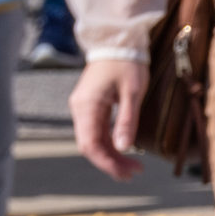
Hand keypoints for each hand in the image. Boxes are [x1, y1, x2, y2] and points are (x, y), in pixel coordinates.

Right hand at [70, 60, 147, 180]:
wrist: (117, 42)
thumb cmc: (127, 64)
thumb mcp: (133, 93)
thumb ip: (126, 121)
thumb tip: (123, 148)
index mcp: (87, 106)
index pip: (90, 144)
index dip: (107, 163)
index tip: (128, 173)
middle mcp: (79, 109)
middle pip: (89, 146)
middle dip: (110, 162)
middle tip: (135, 173)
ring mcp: (82, 108)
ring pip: (91, 140)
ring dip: (110, 155)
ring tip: (132, 167)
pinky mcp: (89, 106)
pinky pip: (94, 131)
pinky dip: (107, 144)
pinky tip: (121, 151)